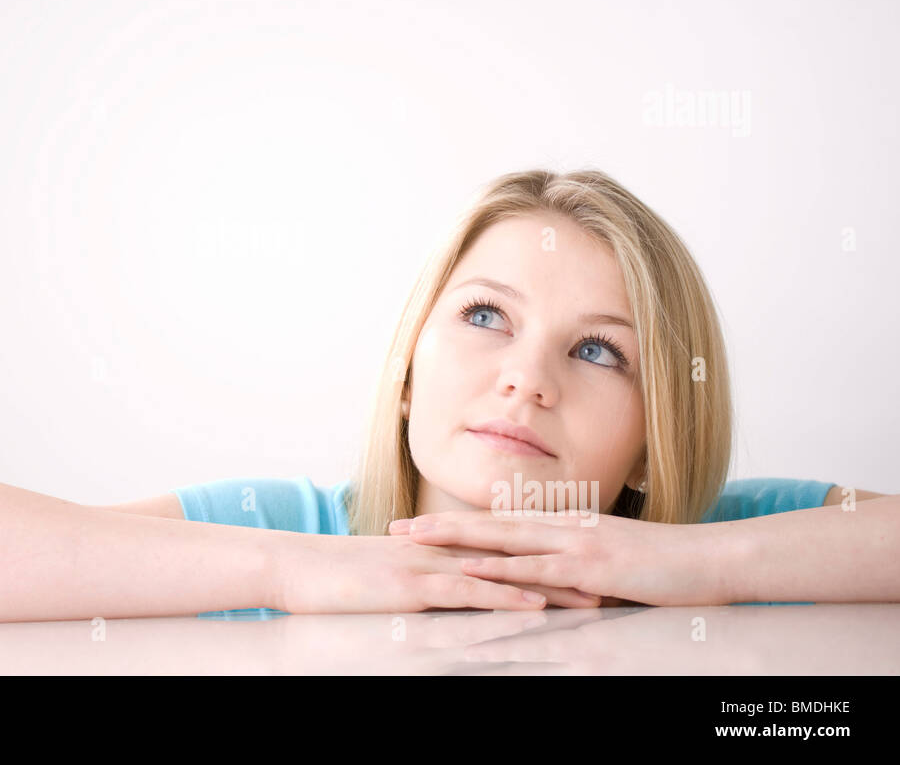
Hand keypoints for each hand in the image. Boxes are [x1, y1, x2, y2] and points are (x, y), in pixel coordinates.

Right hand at [271, 532, 603, 615]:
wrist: (293, 567)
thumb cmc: (331, 578)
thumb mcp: (381, 579)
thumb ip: (414, 583)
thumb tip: (438, 600)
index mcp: (433, 550)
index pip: (499, 552)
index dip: (540, 559)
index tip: (579, 567)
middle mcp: (438, 552)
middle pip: (512, 559)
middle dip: (559, 570)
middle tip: (605, 580)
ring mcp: (428, 566)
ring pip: (501, 574)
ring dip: (548, 586)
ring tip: (592, 599)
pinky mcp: (413, 587)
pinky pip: (468, 592)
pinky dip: (504, 597)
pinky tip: (536, 605)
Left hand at [389, 508, 723, 606]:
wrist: (712, 559)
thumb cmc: (666, 566)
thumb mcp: (613, 563)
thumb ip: (578, 570)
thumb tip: (552, 585)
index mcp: (566, 526)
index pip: (501, 522)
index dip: (457, 523)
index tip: (419, 525)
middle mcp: (562, 527)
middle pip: (487, 524)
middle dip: (439, 527)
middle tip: (395, 529)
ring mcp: (574, 544)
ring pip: (500, 540)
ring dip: (454, 540)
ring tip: (414, 542)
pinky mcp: (590, 568)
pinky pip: (536, 569)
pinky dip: (500, 569)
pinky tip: (470, 570)